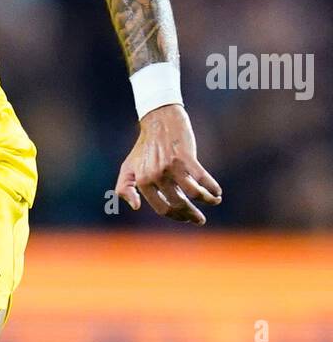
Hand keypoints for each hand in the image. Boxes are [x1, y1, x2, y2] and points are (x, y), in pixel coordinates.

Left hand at [115, 105, 221, 224]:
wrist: (159, 121)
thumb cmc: (144, 148)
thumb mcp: (128, 168)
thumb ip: (124, 188)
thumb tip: (136, 207)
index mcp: (143, 181)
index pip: (162, 208)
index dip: (176, 216)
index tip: (186, 218)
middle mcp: (156, 175)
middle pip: (179, 204)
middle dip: (192, 215)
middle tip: (200, 220)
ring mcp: (171, 166)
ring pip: (194, 193)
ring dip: (207, 200)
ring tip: (215, 201)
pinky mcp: (186, 157)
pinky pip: (203, 179)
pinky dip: (212, 188)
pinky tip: (217, 192)